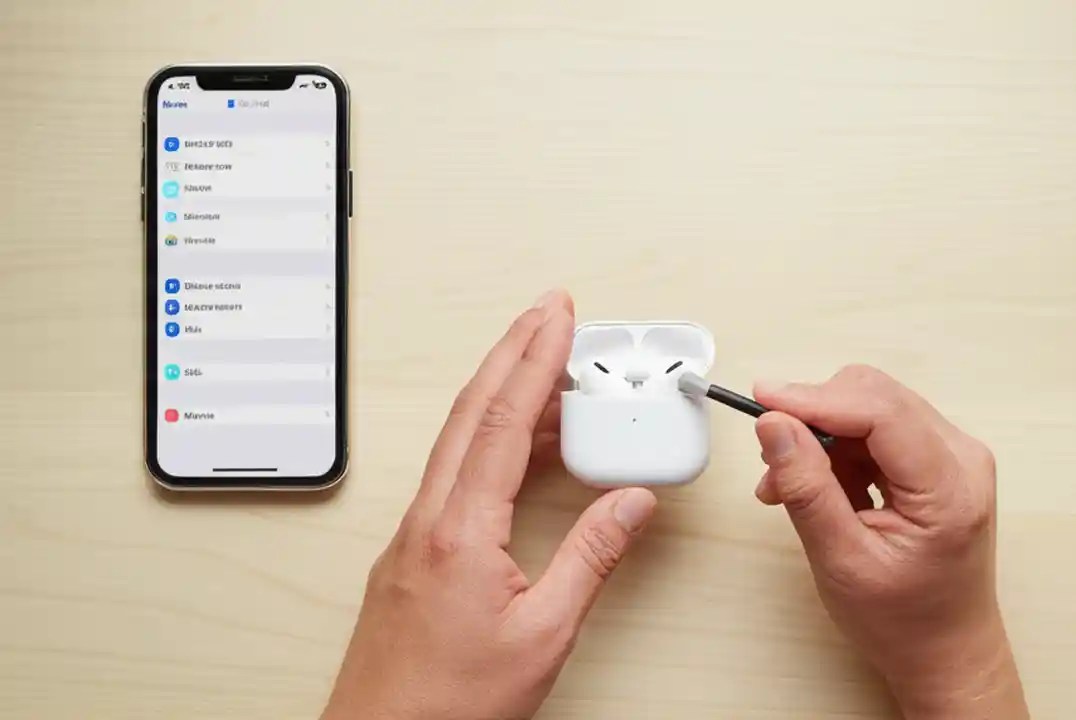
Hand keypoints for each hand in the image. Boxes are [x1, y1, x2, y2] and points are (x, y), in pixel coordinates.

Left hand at [322, 291, 657, 719]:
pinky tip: (520, 443)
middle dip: (513, 351)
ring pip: (460, 440)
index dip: (533, 360)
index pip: (501, 422)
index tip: (557, 317)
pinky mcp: (414, 552)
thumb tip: (631, 502)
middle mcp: (428, 520)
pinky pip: (455, 471)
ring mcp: (414, 534)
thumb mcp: (542, 635)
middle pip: (471, 411)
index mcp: (459, 531)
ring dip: (503, 392)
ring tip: (551, 367)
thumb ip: (591, 559)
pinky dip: (491, 438)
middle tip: (549, 311)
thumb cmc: (448, 705)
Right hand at [752, 365, 1027, 719]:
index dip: (816, 398)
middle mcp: (962, 458)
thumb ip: (807, 489)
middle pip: (876, 397)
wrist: (946, 654)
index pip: (881, 413)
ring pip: (872, 407)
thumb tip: (773, 425)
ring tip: (791, 488)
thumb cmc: (903, 622)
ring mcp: (954, 456)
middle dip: (814, 417)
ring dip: (822, 436)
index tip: (762, 400)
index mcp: (949, 489)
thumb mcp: (842, 561)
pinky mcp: (937, 460)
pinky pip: (878, 428)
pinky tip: (818, 486)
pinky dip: (839, 448)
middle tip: (772, 462)